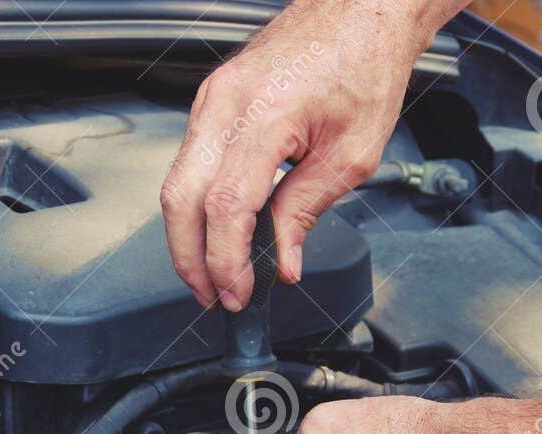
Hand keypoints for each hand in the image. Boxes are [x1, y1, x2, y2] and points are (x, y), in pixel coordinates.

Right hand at [161, 0, 450, 309]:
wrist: (359, 14)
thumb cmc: (363, 68)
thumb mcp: (352, 156)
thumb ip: (308, 210)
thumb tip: (283, 259)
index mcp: (260, 116)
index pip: (227, 207)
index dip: (227, 261)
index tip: (238, 295)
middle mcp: (222, 104)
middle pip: (181, 197)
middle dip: (192, 258)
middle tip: (216, 297)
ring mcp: (212, 100)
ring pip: (178, 181)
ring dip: (190, 235)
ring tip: (216, 276)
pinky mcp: (215, 102)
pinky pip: (193, 161)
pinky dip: (201, 204)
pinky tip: (220, 232)